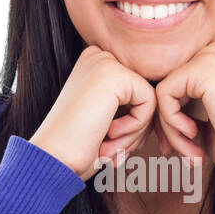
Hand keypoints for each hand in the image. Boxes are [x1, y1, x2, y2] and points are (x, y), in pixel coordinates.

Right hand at [30, 45, 173, 180]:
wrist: (52, 157)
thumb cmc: (75, 146)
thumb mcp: (104, 117)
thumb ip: (129, 105)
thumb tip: (162, 106)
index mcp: (94, 63)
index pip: (136, 91)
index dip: (132, 123)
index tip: (110, 143)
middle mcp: (98, 56)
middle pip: (144, 94)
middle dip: (135, 128)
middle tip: (112, 149)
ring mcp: (105, 62)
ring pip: (149, 99)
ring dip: (136, 132)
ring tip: (109, 147)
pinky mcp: (115, 75)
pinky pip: (150, 103)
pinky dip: (136, 127)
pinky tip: (110, 135)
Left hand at [152, 40, 214, 180]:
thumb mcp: (205, 117)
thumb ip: (181, 104)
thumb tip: (148, 105)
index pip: (173, 84)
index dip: (170, 119)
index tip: (179, 146)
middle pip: (165, 87)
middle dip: (168, 125)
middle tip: (184, 153)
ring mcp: (210, 56)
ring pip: (162, 93)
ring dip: (171, 130)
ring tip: (191, 151)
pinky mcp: (204, 69)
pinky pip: (163, 96)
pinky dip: (172, 124)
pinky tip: (195, 136)